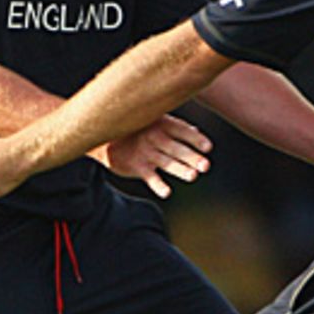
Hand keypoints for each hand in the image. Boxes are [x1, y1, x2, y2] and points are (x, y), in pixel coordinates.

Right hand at [92, 112, 211, 198]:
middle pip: (177, 149)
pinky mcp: (137, 166)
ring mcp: (146, 152)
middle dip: (192, 157)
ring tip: (193, 176)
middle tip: (206, 166)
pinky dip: (158, 185)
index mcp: (163, 124)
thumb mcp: (154, 120)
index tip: (208, 147)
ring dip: (180, 169)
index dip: (195, 139)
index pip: (183, 131)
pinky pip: (150, 177)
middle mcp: (155, 137)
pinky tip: (167, 192)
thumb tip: (196, 131)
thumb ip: (175, 127)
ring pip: (166, 162)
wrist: (105, 137)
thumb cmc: (137, 128)